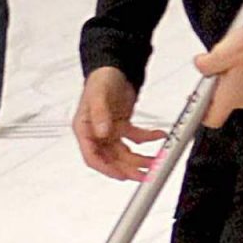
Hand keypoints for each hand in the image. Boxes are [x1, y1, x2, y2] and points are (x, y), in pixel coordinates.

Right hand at [72, 66, 162, 180]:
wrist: (114, 68)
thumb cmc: (101, 80)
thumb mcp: (98, 95)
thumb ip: (100, 114)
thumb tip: (102, 133)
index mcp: (84, 129)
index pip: (92, 156)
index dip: (107, 168)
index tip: (122, 175)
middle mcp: (96, 134)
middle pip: (111, 159)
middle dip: (128, 168)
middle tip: (145, 174)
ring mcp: (109, 132)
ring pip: (124, 153)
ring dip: (140, 158)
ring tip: (156, 160)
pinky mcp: (122, 127)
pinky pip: (135, 138)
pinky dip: (147, 139)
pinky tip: (158, 135)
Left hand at [194, 25, 242, 127]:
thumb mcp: (219, 54)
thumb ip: (204, 65)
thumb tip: (200, 65)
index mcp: (230, 98)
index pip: (212, 120)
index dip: (201, 112)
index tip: (196, 99)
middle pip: (222, 101)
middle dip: (214, 85)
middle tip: (213, 66)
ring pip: (236, 89)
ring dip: (229, 76)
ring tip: (230, 57)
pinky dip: (242, 71)